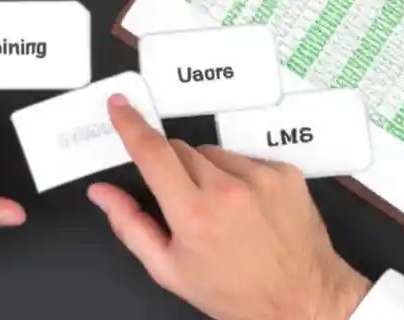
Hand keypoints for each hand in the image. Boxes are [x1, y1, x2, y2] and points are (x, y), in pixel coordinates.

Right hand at [89, 95, 370, 319]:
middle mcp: (227, 190)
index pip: (152, 152)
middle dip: (172, 168)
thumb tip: (102, 193)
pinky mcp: (285, 172)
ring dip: (208, 172)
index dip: (130, 124)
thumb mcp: (170, 270)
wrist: (302, 298)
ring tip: (223, 211)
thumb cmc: (235, 292)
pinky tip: (249, 207)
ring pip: (213, 152)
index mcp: (193, 214)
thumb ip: (130, 225)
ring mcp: (260, 177)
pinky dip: (240, 175)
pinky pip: (246, 157)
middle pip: (180, 150)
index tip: (120, 106)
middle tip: (186, 203)